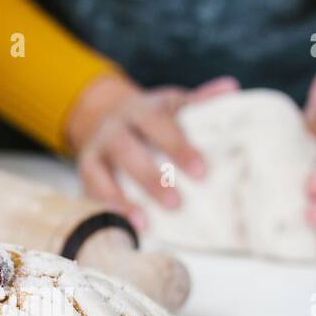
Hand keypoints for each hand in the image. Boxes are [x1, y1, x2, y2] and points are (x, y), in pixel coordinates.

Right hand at [66, 72, 238, 230]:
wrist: (102, 113)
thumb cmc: (149, 116)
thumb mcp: (171, 104)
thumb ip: (199, 100)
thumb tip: (231, 87)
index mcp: (140, 109)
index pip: (157, 123)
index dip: (177, 146)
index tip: (201, 172)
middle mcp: (113, 128)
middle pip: (126, 150)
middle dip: (150, 178)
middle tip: (176, 204)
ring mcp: (94, 151)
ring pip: (100, 174)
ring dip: (120, 199)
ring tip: (144, 223)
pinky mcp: (85, 174)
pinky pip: (90, 193)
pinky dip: (105, 210)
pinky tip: (124, 228)